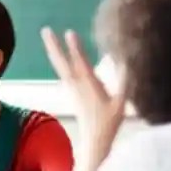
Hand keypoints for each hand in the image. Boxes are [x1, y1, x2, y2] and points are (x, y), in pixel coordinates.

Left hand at [41, 28, 125, 150]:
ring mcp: (71, 89)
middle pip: (62, 62)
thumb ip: (123, 82)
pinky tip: (59, 58)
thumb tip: (125, 62)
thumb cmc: (109, 123)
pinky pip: (63, 73)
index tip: (69, 32)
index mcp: (89, 85)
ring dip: (54, 51)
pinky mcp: (71, 93)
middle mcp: (76, 85)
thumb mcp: (121, 102)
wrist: (94, 141)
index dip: (75, 47)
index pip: (80, 62)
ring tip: (48, 38)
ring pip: (60, 66)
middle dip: (53, 45)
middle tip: (45, 30)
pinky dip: (60, 62)